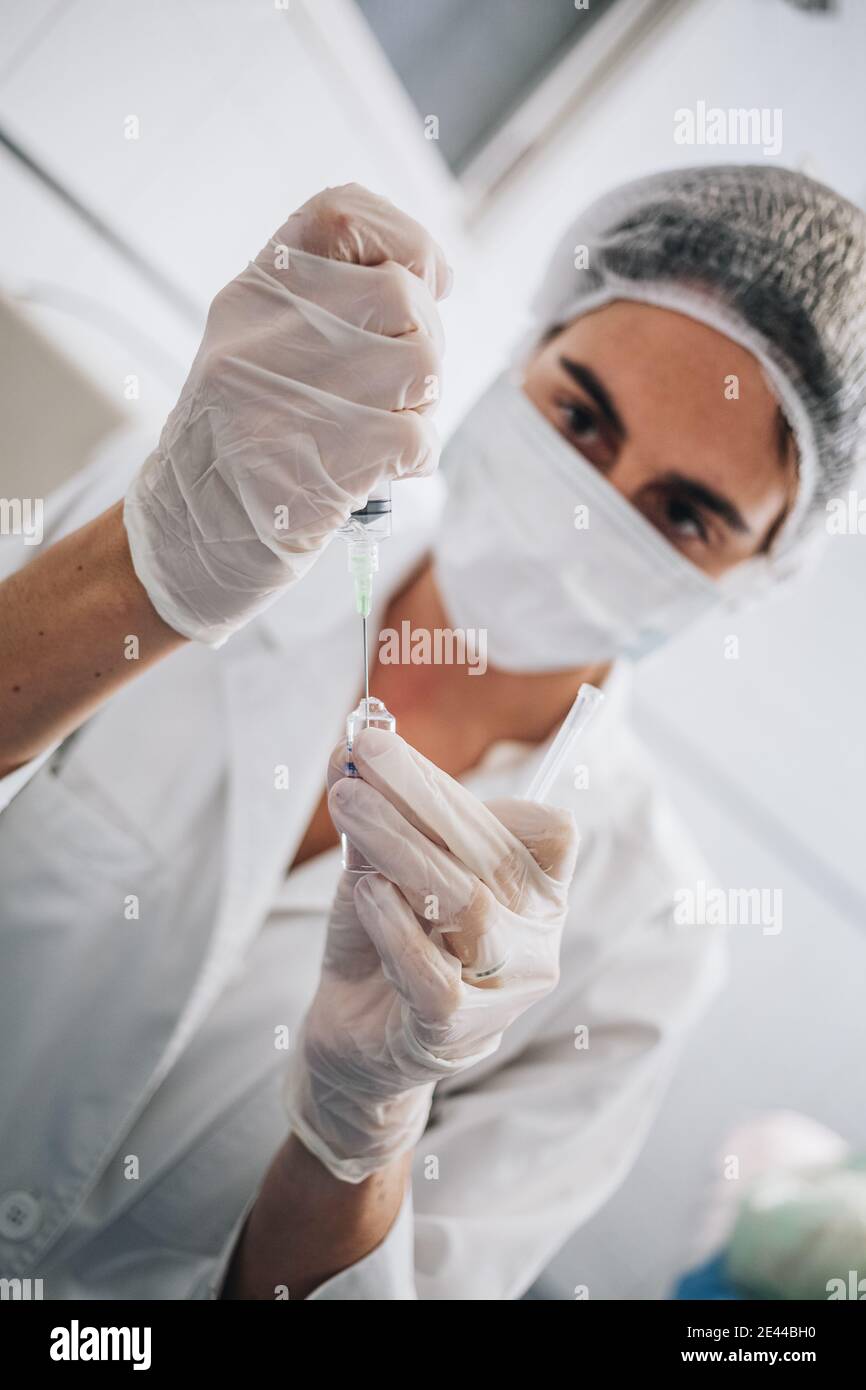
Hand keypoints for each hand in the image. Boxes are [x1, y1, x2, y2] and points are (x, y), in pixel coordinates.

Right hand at [123, 184, 448, 645]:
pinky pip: (417, 436)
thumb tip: (434, 277)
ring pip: (422, 365)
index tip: (424, 279)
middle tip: (401, 388)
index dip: (405, 239)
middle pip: (404, 297)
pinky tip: (383, 471)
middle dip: (427, 343)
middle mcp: (263, 336)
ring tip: (385, 430)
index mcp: (251, 294)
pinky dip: (416, 458)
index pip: (342, 211)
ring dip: (423, 405)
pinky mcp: (317, 465)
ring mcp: (285, 399)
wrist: (183, 542)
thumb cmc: (240, 446)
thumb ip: (327, 306)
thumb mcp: (257, 350)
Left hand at [283, 728, 579, 1181]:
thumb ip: (379, 810)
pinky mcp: (454, 1034)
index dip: (477, 791)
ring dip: (401, 846)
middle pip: (495, 857)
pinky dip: (395, 926)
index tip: (395, 755)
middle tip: (363, 755)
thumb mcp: (382, 864)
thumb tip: (349, 744)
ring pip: (467, 906)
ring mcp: (504, 993)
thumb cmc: (383, 937)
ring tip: (347, 807)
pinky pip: (433, 974)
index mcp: (538, 894)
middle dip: (424, 796)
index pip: (544, 832)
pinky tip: (365, 894)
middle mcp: (537, 942)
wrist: (353, 1035)